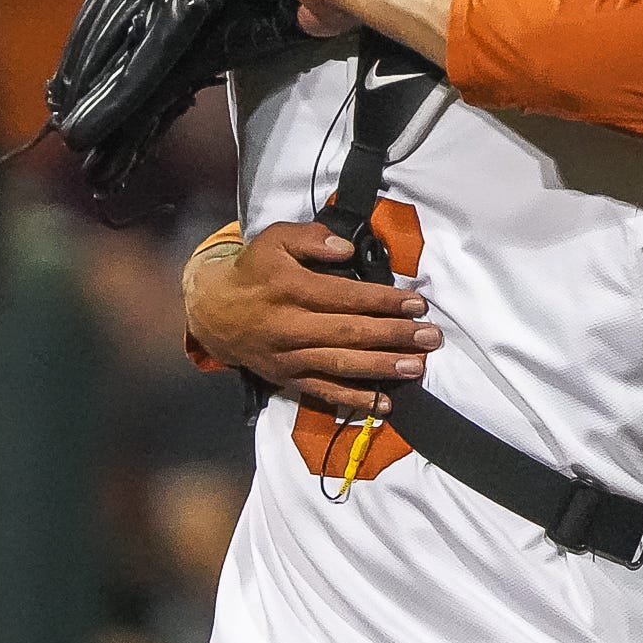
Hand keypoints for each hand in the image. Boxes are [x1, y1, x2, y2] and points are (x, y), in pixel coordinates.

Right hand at [184, 221, 439, 413]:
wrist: (211, 310)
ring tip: (417, 367)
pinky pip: (323, 392)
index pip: (346, 297)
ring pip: (340, 365)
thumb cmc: (253, 271)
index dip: (384, 301)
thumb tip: (345, 247)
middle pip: (350, 333)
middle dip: (394, 335)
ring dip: (382, 368)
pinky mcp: (287, 379)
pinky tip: (385, 404)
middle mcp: (290, 326)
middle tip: (430, 337)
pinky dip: (355, 400)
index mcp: (291, 289)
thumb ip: (311, 238)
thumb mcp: (273, 240)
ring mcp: (289, 357)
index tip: (417, 303)